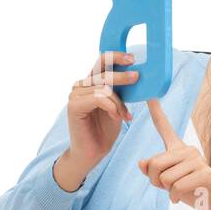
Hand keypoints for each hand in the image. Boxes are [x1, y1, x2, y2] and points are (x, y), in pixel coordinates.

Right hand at [64, 51, 135, 169]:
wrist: (92, 152)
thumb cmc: (105, 130)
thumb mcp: (117, 106)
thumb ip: (120, 92)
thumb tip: (135, 76)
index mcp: (91, 82)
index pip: (102, 62)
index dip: (116, 57)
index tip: (132, 58)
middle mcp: (81, 85)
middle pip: (104, 72)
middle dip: (122, 75)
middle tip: (137, 77)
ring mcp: (75, 94)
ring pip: (105, 89)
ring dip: (119, 103)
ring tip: (122, 116)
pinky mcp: (74, 105)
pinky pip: (98, 98)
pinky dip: (111, 107)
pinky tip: (116, 117)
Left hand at [137, 99, 210, 209]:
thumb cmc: (190, 191)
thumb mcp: (166, 181)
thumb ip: (152, 171)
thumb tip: (142, 163)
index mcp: (178, 149)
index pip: (164, 128)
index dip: (156, 112)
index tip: (150, 96)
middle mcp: (188, 150)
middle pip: (155, 163)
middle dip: (156, 181)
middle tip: (167, 188)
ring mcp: (198, 160)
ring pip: (165, 177)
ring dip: (167, 190)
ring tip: (178, 192)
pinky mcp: (205, 173)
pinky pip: (176, 186)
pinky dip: (174, 197)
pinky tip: (181, 198)